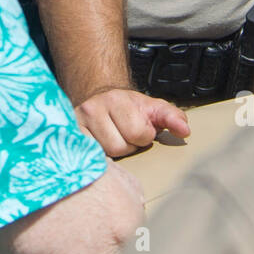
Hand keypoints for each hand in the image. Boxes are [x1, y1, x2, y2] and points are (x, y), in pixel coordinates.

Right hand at [74, 86, 189, 157]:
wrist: (98, 98)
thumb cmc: (128, 108)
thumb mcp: (152, 108)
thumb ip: (172, 117)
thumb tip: (185, 130)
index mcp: (117, 100)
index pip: (137, 133)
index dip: (143, 136)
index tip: (140, 129)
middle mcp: (93, 108)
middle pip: (118, 146)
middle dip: (127, 145)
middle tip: (125, 135)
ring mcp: (77, 122)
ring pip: (104, 153)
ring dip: (112, 151)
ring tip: (113, 139)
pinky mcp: (68, 134)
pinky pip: (87, 156)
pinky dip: (97, 154)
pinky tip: (100, 145)